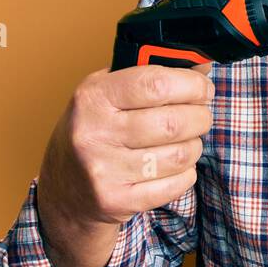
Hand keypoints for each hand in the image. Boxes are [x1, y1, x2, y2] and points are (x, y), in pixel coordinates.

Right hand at [39, 63, 214, 229]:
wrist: (64, 189)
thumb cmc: (95, 131)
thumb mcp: (108, 93)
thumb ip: (150, 74)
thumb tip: (201, 67)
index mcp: (93, 97)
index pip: (156, 84)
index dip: (191, 84)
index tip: (203, 88)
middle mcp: (94, 133)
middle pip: (173, 122)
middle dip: (200, 117)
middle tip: (200, 116)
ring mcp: (103, 171)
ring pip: (179, 155)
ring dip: (194, 146)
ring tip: (186, 141)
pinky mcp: (116, 200)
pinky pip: (175, 184)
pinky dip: (185, 173)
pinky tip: (174, 166)